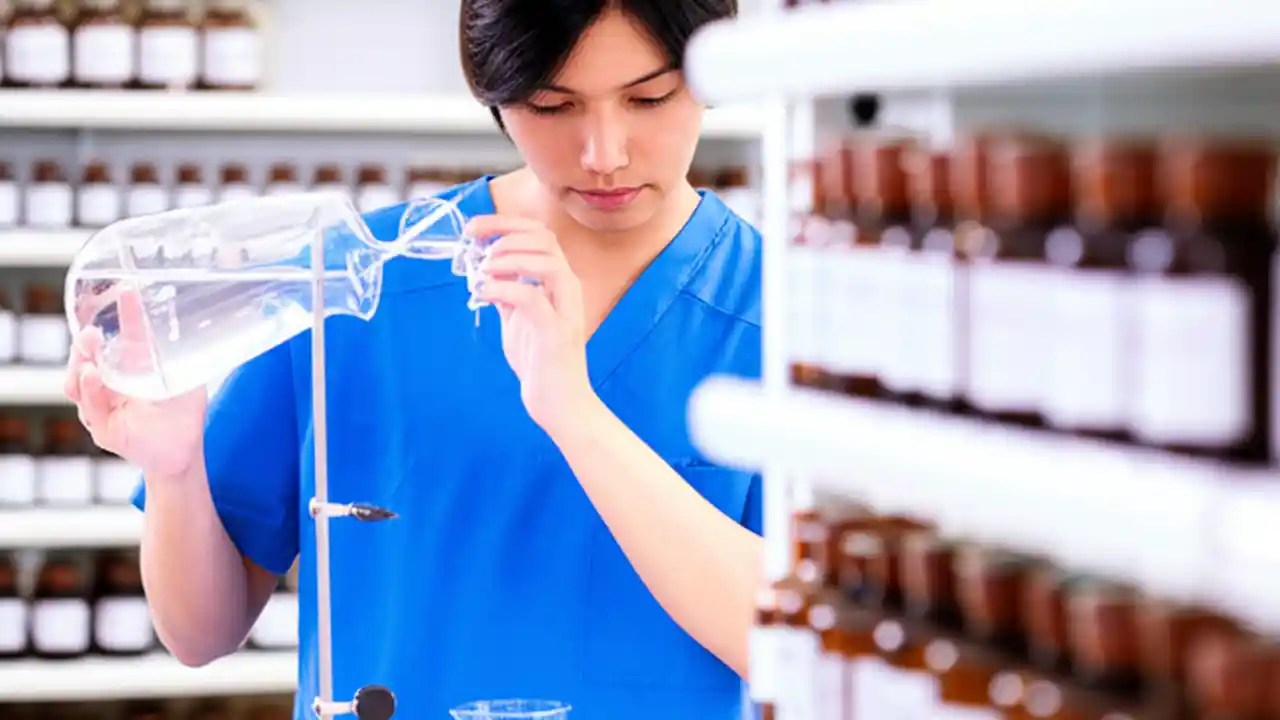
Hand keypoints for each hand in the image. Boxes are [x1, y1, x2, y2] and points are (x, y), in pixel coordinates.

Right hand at [65, 289, 208, 479]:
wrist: (183, 451)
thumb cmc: (182, 412)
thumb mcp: (187, 379)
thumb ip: (186, 358)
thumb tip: (203, 324)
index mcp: (128, 365)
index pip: (121, 334)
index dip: (123, 314)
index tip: (128, 291)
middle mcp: (109, 382)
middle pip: (87, 355)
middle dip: (85, 342)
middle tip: (91, 331)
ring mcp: (103, 404)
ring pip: (79, 380)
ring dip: (82, 363)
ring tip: (91, 351)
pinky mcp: (104, 428)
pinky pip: (92, 409)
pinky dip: (90, 392)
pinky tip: (93, 377)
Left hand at [467, 215, 595, 436]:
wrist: (560, 404)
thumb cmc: (541, 362)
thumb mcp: (517, 320)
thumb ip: (508, 294)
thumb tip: (486, 272)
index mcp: (559, 282)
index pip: (539, 234)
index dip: (505, 223)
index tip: (474, 227)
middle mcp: (568, 289)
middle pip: (544, 238)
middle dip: (504, 231)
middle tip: (474, 241)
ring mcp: (566, 309)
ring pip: (546, 260)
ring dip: (508, 258)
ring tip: (483, 270)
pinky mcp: (557, 332)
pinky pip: (531, 297)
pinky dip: (503, 287)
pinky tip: (484, 293)